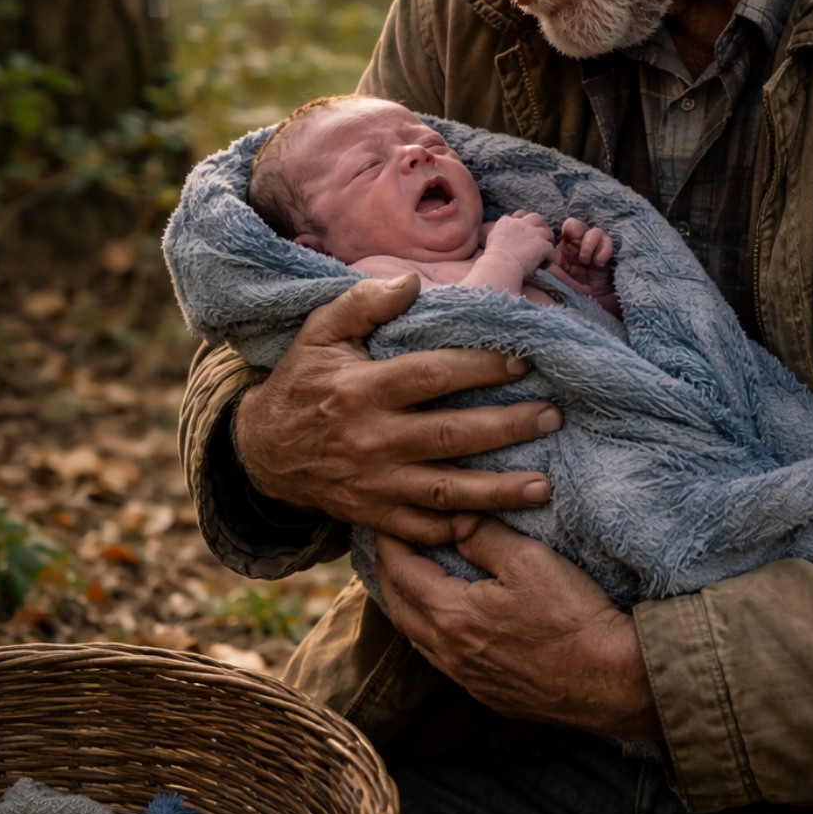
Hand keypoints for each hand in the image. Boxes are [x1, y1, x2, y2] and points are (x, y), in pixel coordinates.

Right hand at [233, 275, 561, 542]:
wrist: (260, 451)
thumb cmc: (301, 381)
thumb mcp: (319, 332)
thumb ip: (364, 303)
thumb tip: (413, 283)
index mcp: (361, 389)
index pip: (432, 376)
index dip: (480, 367)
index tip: (522, 360)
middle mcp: (371, 440)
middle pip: (451, 436)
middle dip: (507, 427)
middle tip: (552, 417)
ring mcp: (373, 483)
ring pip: (445, 492)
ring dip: (497, 491)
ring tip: (543, 485)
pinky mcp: (372, 515)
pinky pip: (420, 529)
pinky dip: (456, 530)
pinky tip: (496, 522)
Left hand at [372, 518, 662, 739]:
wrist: (610, 681)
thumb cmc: (572, 618)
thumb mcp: (529, 561)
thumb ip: (484, 536)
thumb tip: (455, 518)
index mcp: (451, 615)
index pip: (401, 571)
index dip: (389, 542)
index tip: (383, 520)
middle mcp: (449, 652)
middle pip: (399, 608)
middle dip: (389, 573)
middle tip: (388, 546)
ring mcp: (467, 678)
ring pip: (417, 638)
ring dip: (406, 605)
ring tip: (407, 580)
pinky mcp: (488, 693)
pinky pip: (441, 660)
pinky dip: (430, 633)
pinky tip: (444, 623)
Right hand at [481, 211, 554, 275]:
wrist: (500, 266)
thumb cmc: (492, 258)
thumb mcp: (491, 239)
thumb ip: (499, 233)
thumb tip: (503, 237)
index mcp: (507, 222)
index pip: (519, 215)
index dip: (524, 222)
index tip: (524, 231)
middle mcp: (521, 224)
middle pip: (536, 217)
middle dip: (539, 225)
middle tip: (538, 238)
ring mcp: (534, 233)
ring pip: (547, 232)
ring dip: (547, 241)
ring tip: (545, 251)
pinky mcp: (543, 245)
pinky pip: (552, 251)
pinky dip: (551, 258)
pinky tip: (546, 264)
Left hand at [546, 218, 619, 311]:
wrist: (594, 317)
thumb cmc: (574, 304)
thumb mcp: (558, 287)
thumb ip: (553, 274)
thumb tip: (547, 263)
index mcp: (562, 255)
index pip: (556, 235)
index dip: (557, 234)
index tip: (555, 246)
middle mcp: (578, 251)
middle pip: (575, 226)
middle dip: (576, 233)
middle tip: (576, 250)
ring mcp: (594, 252)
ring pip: (593, 231)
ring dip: (589, 243)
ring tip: (588, 261)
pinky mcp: (609, 257)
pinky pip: (607, 240)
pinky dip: (603, 248)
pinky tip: (599, 262)